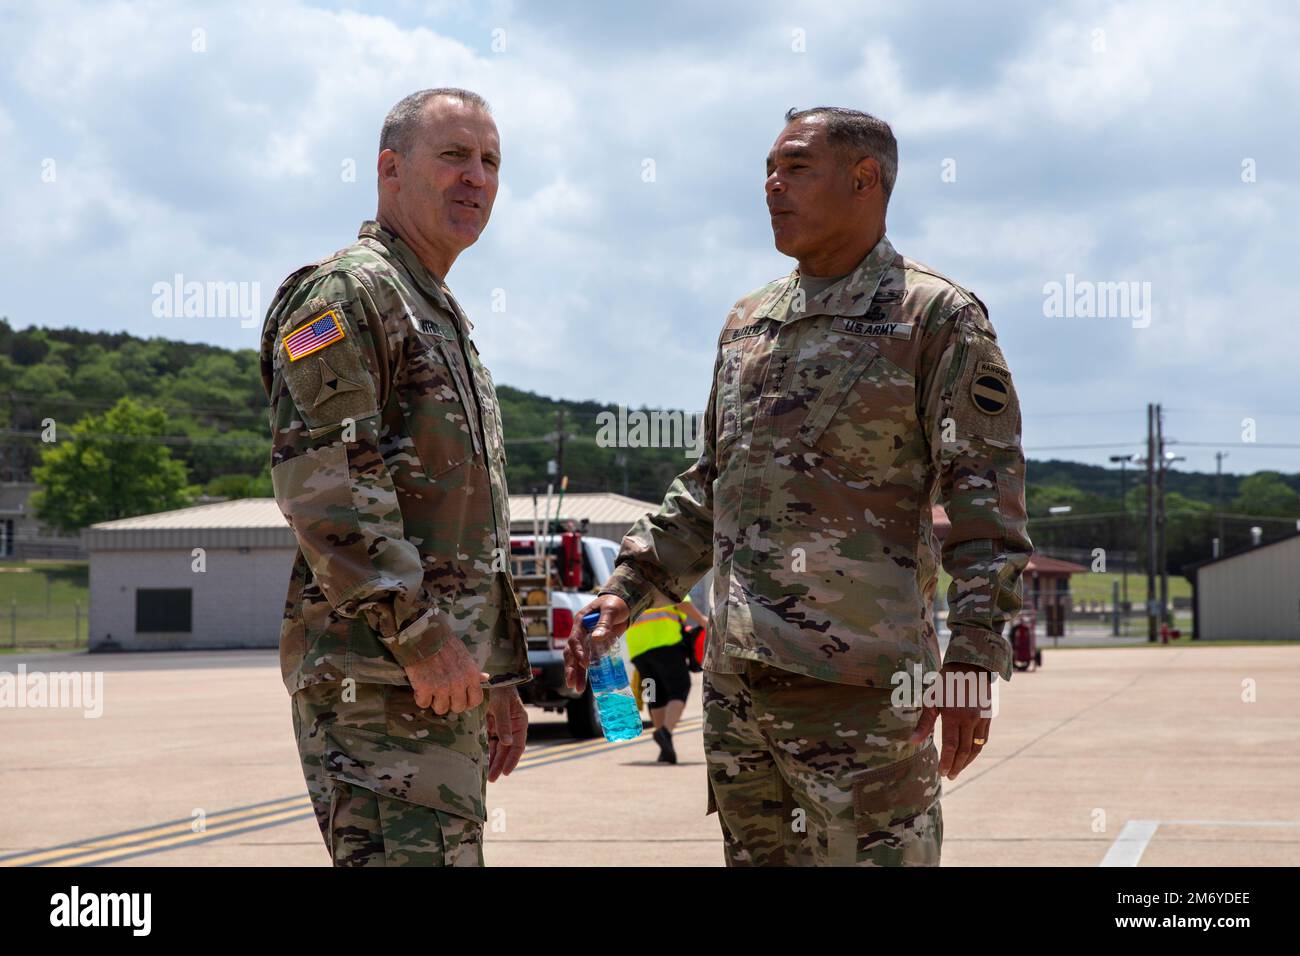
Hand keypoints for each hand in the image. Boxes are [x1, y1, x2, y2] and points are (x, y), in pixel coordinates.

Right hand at [404, 637, 488, 715]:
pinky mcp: (425, 688)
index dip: (468, 703)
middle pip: (458, 708)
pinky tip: (420, 688)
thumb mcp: (465, 656)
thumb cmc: (445, 644)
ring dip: (435, 702)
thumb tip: (486, 678)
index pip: (476, 700)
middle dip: (451, 703)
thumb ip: (474, 671)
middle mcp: (458, 684)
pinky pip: (424, 703)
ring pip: (441, 709)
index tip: (460, 700)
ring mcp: (441, 688)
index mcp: (471, 676)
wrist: (424, 635)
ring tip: (431, 691)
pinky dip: (420, 697)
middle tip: (443, 695)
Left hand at [486, 687, 527, 781]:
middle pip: (508, 749)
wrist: (491, 675)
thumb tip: (507, 743)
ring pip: (499, 747)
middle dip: (501, 764)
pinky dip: (487, 750)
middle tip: (493, 778)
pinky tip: (482, 760)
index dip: (512, 759)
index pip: (518, 745)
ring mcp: (501, 725)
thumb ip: (503, 723)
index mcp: (519, 722)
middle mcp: (512, 726)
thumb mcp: (501, 705)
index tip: (505, 772)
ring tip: (488, 774)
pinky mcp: (491, 723)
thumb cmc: (500, 688)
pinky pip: (490, 740)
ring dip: (494, 760)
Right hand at [563, 594, 629, 692]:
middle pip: (571, 652)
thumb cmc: (615, 604)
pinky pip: (588, 660)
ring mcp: (586, 641)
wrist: (623, 604)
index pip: (574, 639)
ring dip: (577, 674)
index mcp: (580, 622)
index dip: (578, 652)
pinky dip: (587, 672)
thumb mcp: (611, 610)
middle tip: (571, 683)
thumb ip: (604, 623)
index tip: (585, 664)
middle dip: (571, 668)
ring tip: (578, 689)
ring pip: (577, 659)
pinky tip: (587, 683)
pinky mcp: (594, 647)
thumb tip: (596, 638)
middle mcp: (580, 632)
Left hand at [908, 662, 992, 779]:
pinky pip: (983, 739)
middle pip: (964, 750)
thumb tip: (912, 742)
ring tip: (957, 770)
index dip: (946, 761)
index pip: (951, 746)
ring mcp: (981, 719)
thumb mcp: (931, 699)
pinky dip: (976, 750)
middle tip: (949, 776)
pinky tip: (969, 756)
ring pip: (976, 747)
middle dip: (956, 765)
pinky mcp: (988, 717)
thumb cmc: (946, 681)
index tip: (941, 773)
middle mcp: (970, 719)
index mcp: (954, 715)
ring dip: (967, 761)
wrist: (971, 665)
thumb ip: (924, 723)